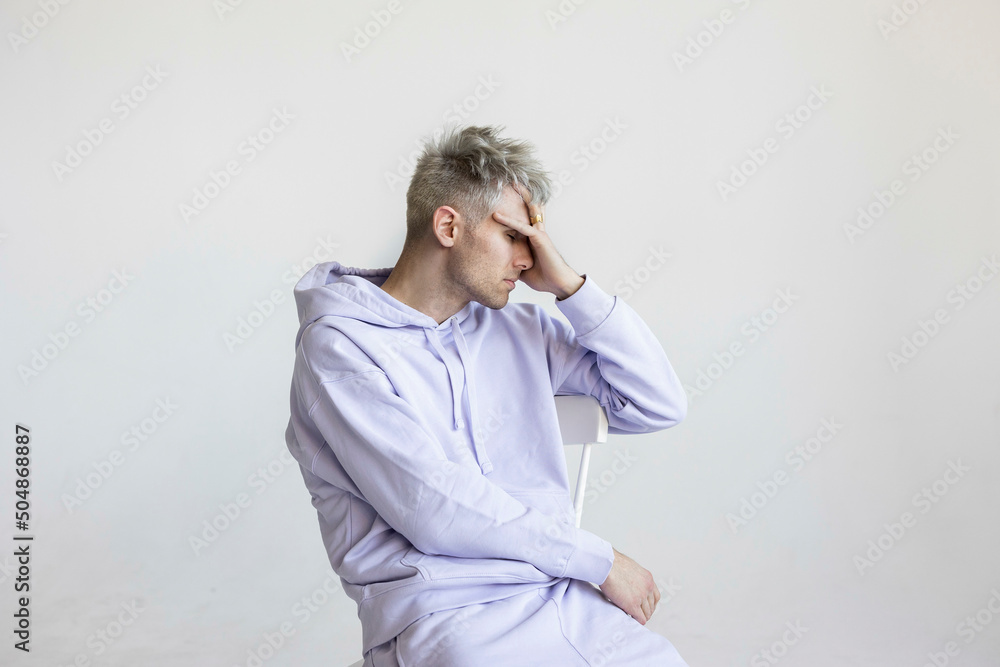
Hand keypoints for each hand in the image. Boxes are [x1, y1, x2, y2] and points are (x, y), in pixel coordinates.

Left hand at [491, 182, 582, 298]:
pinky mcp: (540, 239)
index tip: (499, 198)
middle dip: (517, 195)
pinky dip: (509, 221)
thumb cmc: (544, 277)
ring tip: (502, 186)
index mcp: (532, 238)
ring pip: (524, 212)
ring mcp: (538, 234)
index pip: (520, 218)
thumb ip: (513, 261)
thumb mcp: (522, 268)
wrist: (559, 284)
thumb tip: (499, 264)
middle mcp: (536, 232)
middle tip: (504, 181)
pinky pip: (522, 227)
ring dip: (514, 200)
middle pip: (525, 208)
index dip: (511, 207)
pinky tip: (496, 216)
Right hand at [598, 548, 660, 624]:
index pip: (655, 596)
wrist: (607, 565)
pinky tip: (632, 619)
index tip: (644, 606)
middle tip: (638, 614)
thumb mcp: (630, 568)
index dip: (649, 603)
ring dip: (641, 616)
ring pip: (647, 614)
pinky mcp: (632, 605)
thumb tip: (629, 582)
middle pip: (652, 606)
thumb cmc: (612, 563)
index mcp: (648, 578)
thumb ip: (634, 577)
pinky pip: (640, 618)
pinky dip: (637, 621)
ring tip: (634, 617)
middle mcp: (647, 588)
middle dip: (645, 611)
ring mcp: (641, 597)